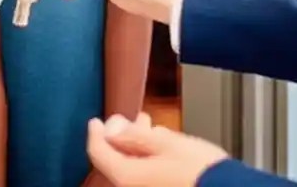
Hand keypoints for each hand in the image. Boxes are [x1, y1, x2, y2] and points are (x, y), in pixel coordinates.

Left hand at [86, 113, 228, 186]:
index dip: (96, 133)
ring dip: (136, 146)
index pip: (99, 153)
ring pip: (131, 167)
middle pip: (115, 160)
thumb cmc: (200, 170)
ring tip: (151, 129)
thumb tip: (112, 129)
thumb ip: (133, 134)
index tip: (96, 121)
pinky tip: (162, 149)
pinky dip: (147, 159)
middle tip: (129, 120)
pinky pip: (144, 176)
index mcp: (128, 176)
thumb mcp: (165, 142)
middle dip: (122, 136)